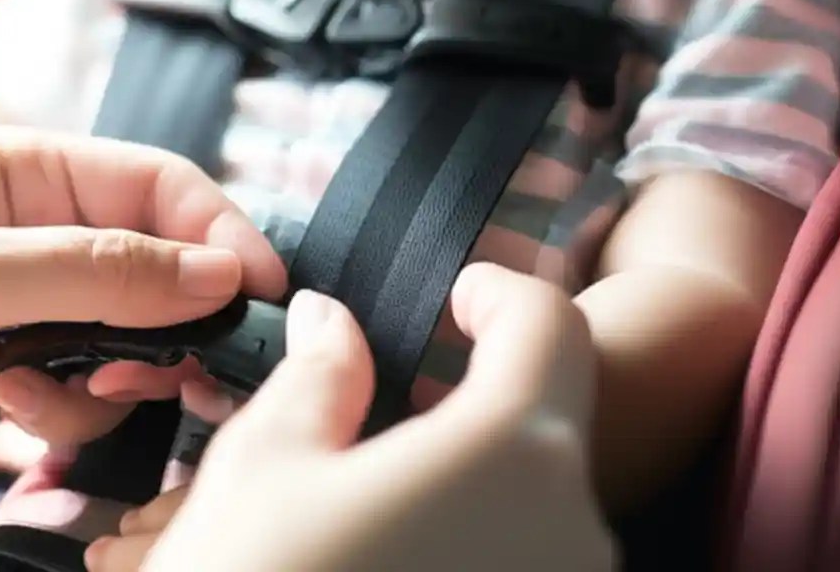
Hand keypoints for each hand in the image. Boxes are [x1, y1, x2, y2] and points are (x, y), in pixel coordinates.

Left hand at [0, 129, 284, 455]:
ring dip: (118, 374)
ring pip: (145, 339)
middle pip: (170, 269)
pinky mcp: (37, 370)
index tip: (262, 290)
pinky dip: (71, 410)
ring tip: (65, 389)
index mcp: (38, 175)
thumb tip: (219, 274)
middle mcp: (56, 235)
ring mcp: (50, 307)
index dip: (221, 232)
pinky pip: (101, 392)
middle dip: (173, 323)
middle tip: (171, 366)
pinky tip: (9, 407)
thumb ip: (97, 272)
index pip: (163, 186)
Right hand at [87, 265, 615, 571]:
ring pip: (543, 499)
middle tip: (398, 404)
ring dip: (480, 478)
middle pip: (549, 417)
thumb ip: (318, 376)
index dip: (501, 294)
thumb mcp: (265, 470)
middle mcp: (574, 528)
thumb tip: (327, 321)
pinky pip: (535, 559)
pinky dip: (486, 540)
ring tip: (384, 502)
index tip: (457, 296)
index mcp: (511, 453)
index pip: (550, 326)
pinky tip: (405, 558)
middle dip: (481, 393)